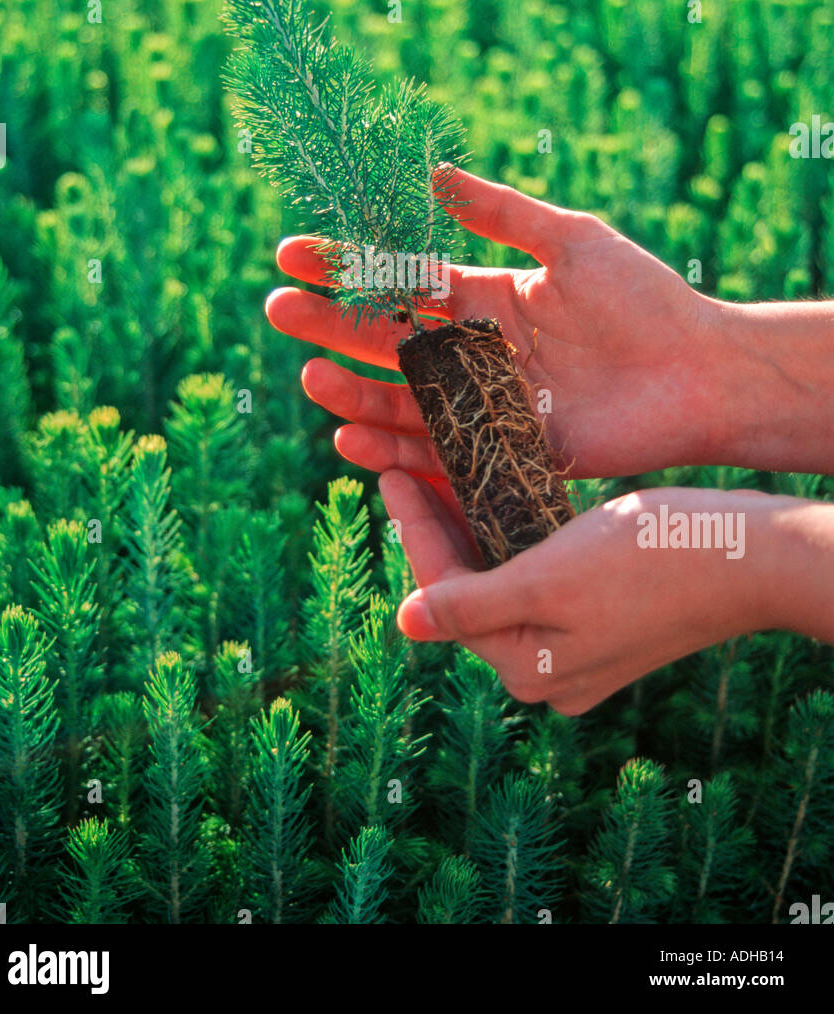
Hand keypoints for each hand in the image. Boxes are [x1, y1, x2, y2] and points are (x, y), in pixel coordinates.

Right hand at [265, 167, 727, 479]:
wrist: (701, 372)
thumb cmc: (645, 298)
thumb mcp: (571, 239)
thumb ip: (501, 211)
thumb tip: (431, 172)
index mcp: (486, 296)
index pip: (402, 279)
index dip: (348, 266)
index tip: (291, 252)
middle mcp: (476, 351)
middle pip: (388, 339)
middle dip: (330, 324)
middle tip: (275, 310)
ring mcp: (485, 404)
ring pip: (402, 399)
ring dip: (351, 388)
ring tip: (306, 374)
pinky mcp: (504, 453)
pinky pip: (437, 453)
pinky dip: (391, 449)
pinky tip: (348, 436)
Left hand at [379, 473, 833, 712]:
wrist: (748, 558)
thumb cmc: (649, 560)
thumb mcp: (548, 578)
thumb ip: (472, 604)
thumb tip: (404, 624)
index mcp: (528, 668)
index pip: (444, 594)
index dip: (414, 529)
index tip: (386, 470)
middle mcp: (548, 670)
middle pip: (469, 591)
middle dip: (437, 528)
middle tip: (401, 463)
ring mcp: (577, 650)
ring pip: (500, 582)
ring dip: (470, 528)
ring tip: (436, 471)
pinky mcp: (603, 624)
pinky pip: (537, 579)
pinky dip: (512, 538)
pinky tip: (494, 497)